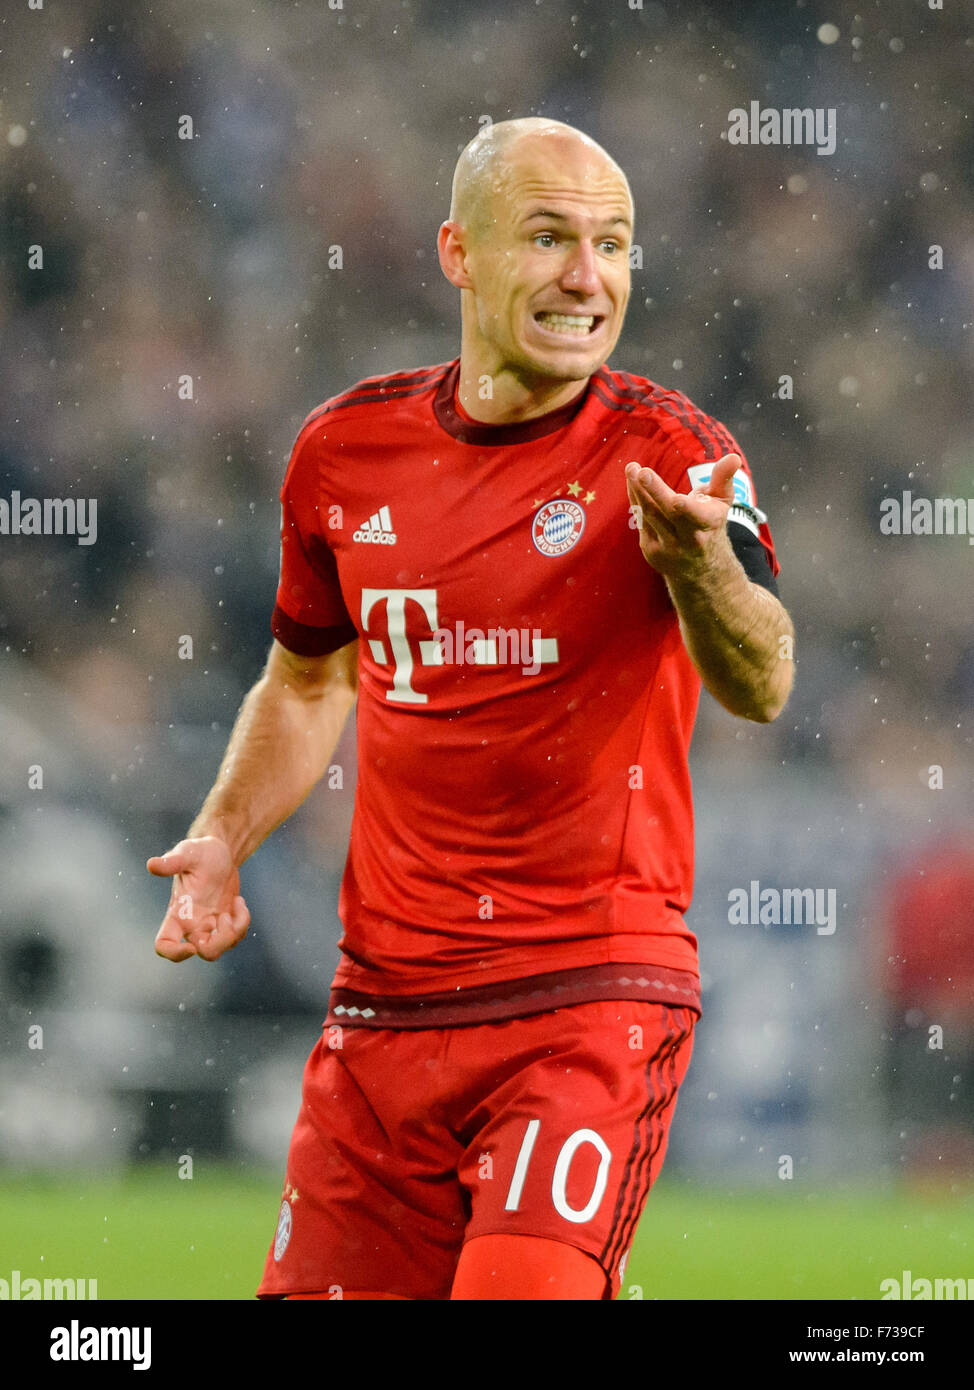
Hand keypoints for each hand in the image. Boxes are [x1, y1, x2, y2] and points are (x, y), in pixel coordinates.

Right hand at [147, 836, 250, 961]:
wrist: (221, 851)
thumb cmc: (200, 851)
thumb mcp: (188, 853)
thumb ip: (171, 861)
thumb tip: (152, 865)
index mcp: (178, 912)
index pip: (164, 944)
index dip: (174, 953)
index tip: (191, 946)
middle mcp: (192, 923)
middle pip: (204, 951)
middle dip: (221, 941)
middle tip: (225, 917)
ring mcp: (210, 924)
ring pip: (223, 947)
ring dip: (236, 929)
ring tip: (237, 902)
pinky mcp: (226, 921)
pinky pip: (236, 936)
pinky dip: (243, 922)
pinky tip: (239, 902)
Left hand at [625, 453, 740, 581]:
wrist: (700, 569)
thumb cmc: (710, 524)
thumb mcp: (722, 501)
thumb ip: (724, 478)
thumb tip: (734, 457)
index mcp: (708, 524)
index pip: (695, 516)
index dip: (686, 508)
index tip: (676, 499)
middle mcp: (688, 539)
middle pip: (667, 513)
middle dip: (653, 491)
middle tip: (640, 471)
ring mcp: (667, 546)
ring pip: (649, 514)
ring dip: (637, 490)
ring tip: (632, 468)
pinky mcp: (651, 549)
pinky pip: (641, 519)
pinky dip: (635, 499)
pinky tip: (632, 481)